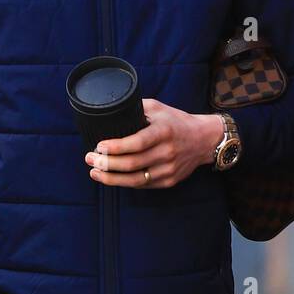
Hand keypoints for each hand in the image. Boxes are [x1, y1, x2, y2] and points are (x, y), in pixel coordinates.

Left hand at [85, 99, 224, 188]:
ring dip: (110, 178)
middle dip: (106, 163)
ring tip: (95, 172)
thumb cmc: (177, 121)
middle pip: (131, 164)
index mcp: (164, 131)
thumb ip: (136, 108)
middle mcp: (167, 152)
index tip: (98, 146)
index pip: (136, 143)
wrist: (204, 139)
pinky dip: (124, 182)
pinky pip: (142, 185)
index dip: (115, 147)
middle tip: (89, 158)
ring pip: (134, 179)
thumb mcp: (159, 108)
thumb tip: (110, 110)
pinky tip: (112, 177)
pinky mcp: (169, 180)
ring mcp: (169, 169)